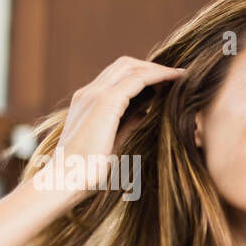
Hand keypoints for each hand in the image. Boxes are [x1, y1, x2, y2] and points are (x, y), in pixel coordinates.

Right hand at [45, 56, 184, 197]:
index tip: (167, 83)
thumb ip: (127, 125)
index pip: (117, 76)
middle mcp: (89, 93)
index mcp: (87, 102)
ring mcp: (94, 95)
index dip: (143, 75)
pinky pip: (137, 79)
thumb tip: (144, 114)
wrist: (65, 180)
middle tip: (177, 77)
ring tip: (180, 76)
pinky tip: (175, 80)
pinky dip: (158, 76)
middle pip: (125, 65)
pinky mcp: (105, 102)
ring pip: (131, 67)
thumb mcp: (113, 143)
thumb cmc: (86, 171)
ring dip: (158, 69)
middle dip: (152, 67)